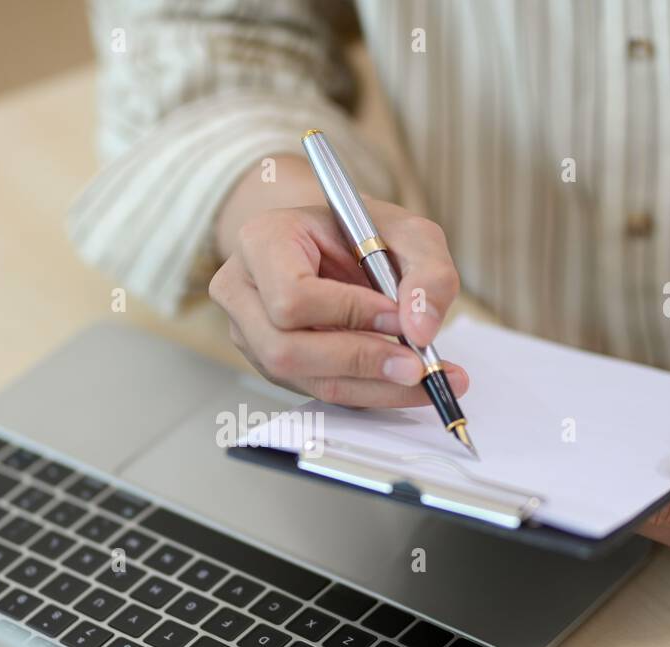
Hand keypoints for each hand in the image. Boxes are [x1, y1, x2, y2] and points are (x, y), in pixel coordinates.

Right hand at [209, 198, 467, 406]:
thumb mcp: (408, 232)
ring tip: (424, 378)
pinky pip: (317, 390)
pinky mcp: (270, 365)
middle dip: (359, 361)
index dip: (346, 313)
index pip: (290, 294)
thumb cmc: (361, 232)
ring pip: (302, 379)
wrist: (331, 244)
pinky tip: (403, 383)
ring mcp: (249, 334)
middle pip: (285, 349)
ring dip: (369, 386)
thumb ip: (428, 272)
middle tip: (419, 365)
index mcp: (261, 241)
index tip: (397, 317)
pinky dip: (366, 392)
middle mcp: (241, 291)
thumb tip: (421, 332)